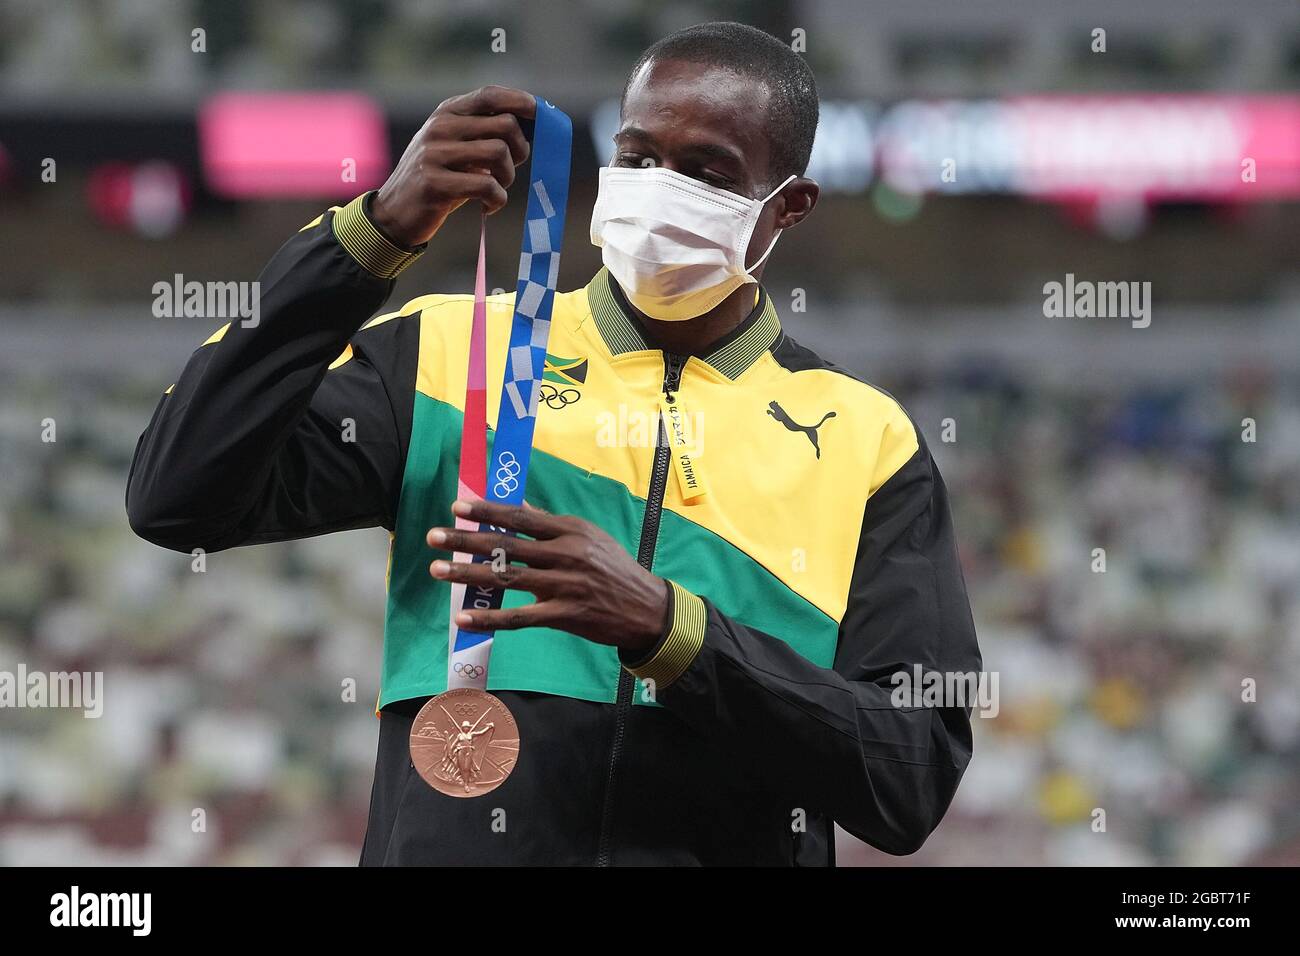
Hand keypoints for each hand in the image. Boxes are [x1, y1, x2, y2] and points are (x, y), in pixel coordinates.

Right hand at [372, 85, 536, 247]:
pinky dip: (497, 200)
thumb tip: (535, 126)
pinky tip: (488, 207)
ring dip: (508, 177)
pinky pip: (487, 186)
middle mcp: (440, 127)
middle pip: (506, 125)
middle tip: (510, 170)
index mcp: (447, 113)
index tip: (542, 117)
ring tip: (496, 190)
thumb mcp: (457, 149)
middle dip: (521, 150)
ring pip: (499, 153)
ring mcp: (434, 153)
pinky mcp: (434, 183)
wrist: (395, 213)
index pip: (491, 95)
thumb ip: (486, 134)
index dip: (522, 102)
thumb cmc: (439, 180)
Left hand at [426, 499, 669, 654]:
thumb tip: (517, 504)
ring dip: (467, 574)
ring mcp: (564, 586)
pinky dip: (489, 617)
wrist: (646, 609)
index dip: (486, 511)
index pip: (519, 517)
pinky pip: (519, 617)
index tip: (457, 506)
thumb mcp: (588, 537)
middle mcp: (565, 554)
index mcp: (570, 530)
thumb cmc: (613, 569)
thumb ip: (550, 524)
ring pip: (506, 578)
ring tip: (437, 570)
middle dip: (465, 540)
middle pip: (506, 545)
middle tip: (433, 536)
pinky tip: (463, 616)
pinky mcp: (564, 616)